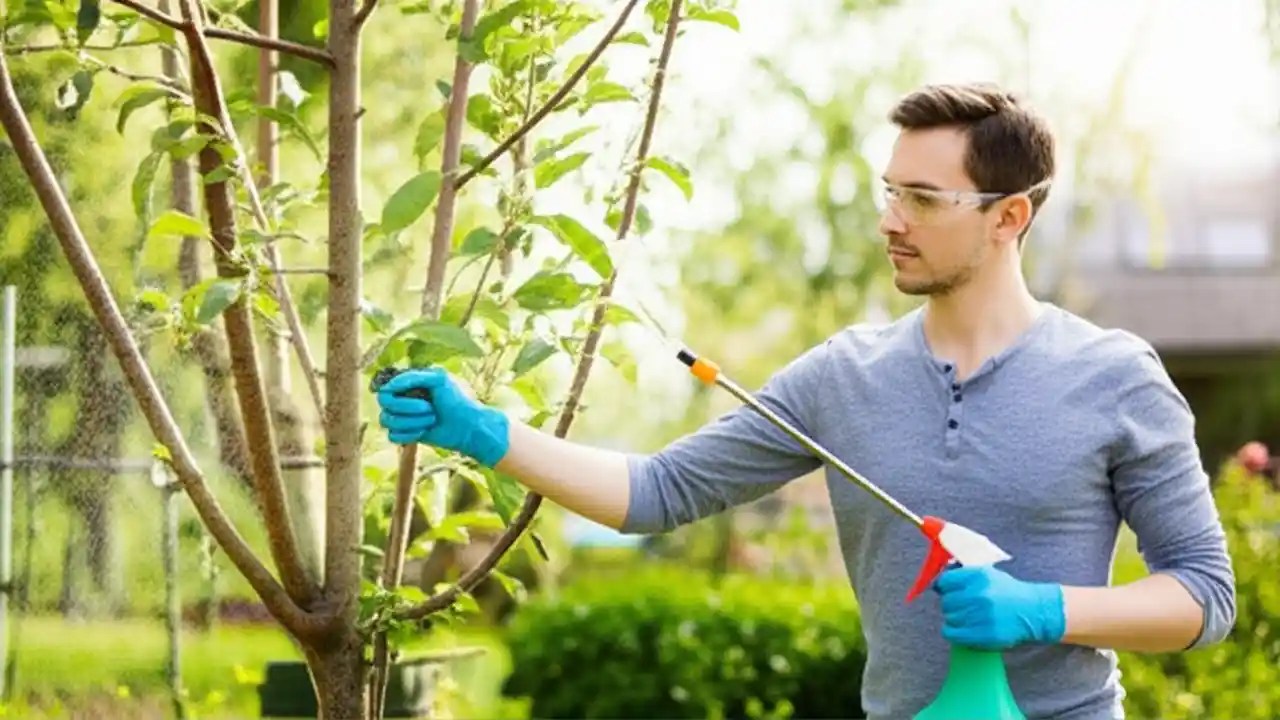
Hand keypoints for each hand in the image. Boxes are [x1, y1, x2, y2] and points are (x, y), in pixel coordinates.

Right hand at [375, 367, 509, 467]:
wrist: (468, 426)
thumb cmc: (456, 399)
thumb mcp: (439, 379)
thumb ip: (412, 377)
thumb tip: (388, 386)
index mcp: (408, 384)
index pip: (384, 387)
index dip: (391, 391)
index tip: (407, 393)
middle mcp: (401, 399)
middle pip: (385, 404)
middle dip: (407, 407)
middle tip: (429, 407)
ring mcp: (403, 417)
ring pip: (387, 421)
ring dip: (412, 421)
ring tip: (431, 419)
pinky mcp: (406, 434)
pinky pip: (393, 436)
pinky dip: (409, 434)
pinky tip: (424, 432)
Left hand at [932, 565, 1064, 649]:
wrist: (1033, 611)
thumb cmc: (1007, 592)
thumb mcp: (988, 574)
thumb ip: (964, 575)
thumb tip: (937, 581)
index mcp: (979, 576)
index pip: (945, 581)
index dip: (943, 587)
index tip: (946, 591)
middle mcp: (979, 594)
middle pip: (946, 602)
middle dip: (951, 604)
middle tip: (961, 606)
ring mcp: (982, 615)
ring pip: (949, 618)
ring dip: (954, 619)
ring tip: (968, 617)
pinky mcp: (984, 634)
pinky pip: (952, 633)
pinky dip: (952, 632)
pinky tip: (961, 629)